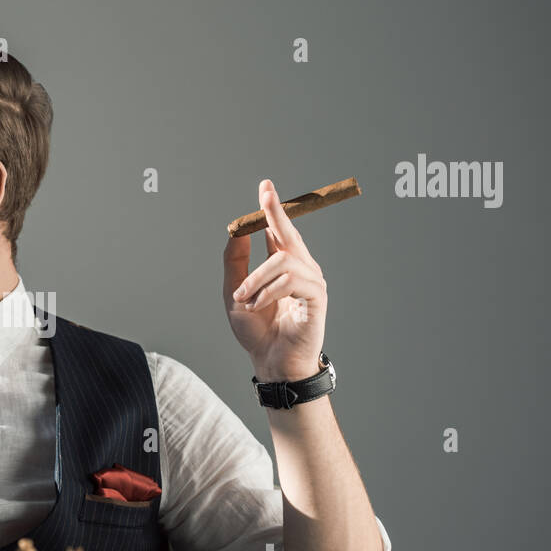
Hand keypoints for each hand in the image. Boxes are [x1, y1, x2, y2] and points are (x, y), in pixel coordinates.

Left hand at [222, 179, 327, 380]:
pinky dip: (267, 292)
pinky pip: (291, 281)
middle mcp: (300, 269)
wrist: (271, 363)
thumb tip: (237, 230)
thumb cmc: (257, 332)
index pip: (278, 231)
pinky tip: (255, 305)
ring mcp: (311, 282)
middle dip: (276, 213)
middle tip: (265, 195)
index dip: (273, 209)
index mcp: (282, 267)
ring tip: (242, 299)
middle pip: (289, 234)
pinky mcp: (317, 297)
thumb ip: (236, 263)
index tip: (266, 187)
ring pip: (283, 260)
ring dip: (256, 279)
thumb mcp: (234, 294)